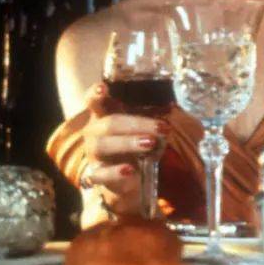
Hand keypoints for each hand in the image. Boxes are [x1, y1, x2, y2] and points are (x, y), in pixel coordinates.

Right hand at [79, 81, 167, 216]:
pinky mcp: (96, 174)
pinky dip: (115, 172)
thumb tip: (171, 116)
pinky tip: (130, 170)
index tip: (102, 87)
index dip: (95, 93)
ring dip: (128, 143)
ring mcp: (93, 154)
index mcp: (104, 116)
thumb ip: (153, 121)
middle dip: (137, 124)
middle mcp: (94, 133)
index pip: (94, 101)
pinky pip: (100, 174)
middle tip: (162, 127)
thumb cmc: (134, 144)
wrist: (127, 177)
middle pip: (110, 123)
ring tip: (151, 143)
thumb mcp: (144, 130)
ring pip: (103, 145)